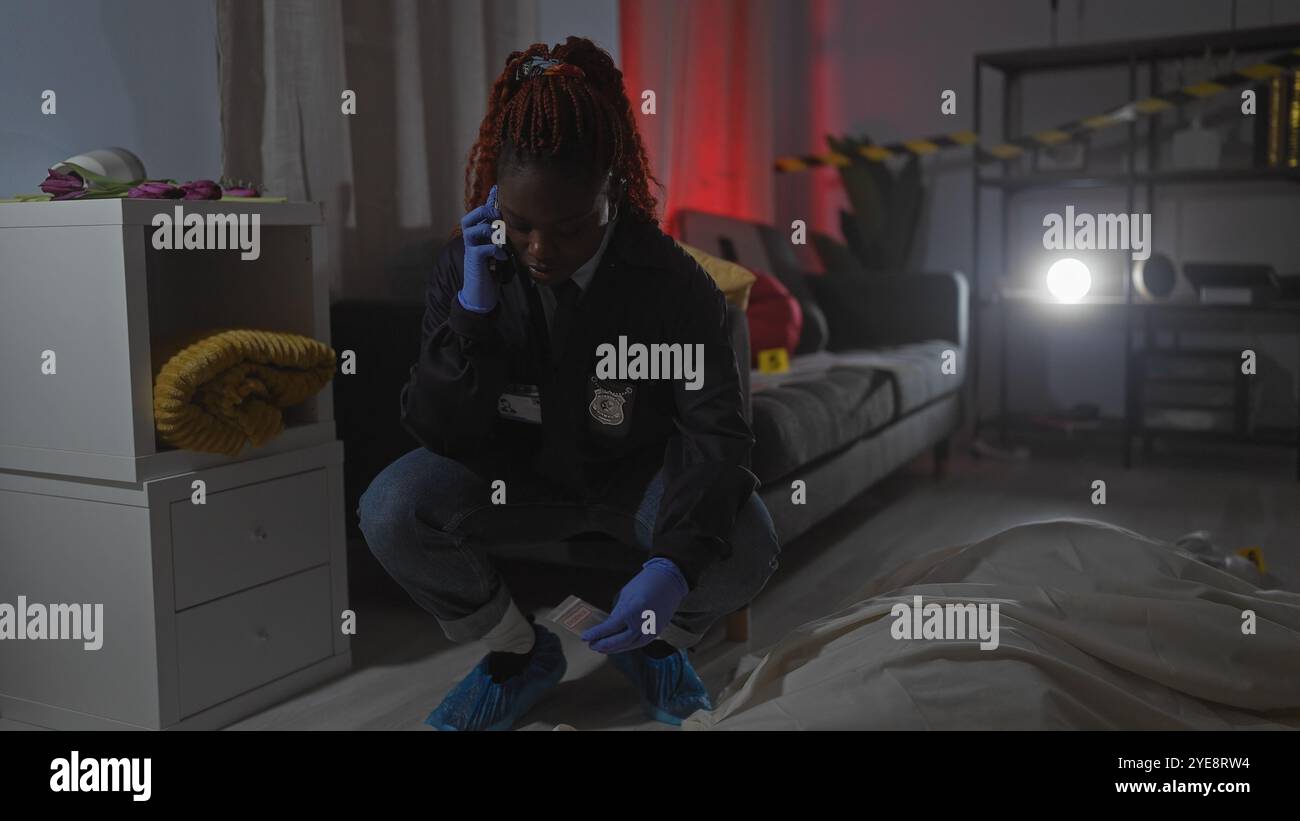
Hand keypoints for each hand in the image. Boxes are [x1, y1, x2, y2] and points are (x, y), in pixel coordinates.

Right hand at [457, 184, 507, 312]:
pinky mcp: (474, 262)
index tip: (500, 191)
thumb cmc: (491, 270)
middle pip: (472, 216)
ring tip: (500, 235)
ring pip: (473, 229)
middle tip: (500, 214)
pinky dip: (494, 250)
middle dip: (487, 212)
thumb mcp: (498, 249)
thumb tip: (516, 222)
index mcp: (477, 233)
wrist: (481, 293)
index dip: (489, 201)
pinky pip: (481, 250)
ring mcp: (470, 250)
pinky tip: (503, 256)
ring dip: (489, 229)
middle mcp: (471, 239)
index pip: (480, 212)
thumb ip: (502, 236)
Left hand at [581, 558, 687, 653]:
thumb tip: (607, 627)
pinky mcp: (657, 630)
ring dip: (615, 648)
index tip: (585, 637)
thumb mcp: (626, 595)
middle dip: (604, 644)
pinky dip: (628, 646)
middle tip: (592, 645)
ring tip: (602, 648)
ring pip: (631, 645)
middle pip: (621, 640)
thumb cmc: (646, 582)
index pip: (611, 627)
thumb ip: (617, 613)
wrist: (670, 580)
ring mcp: (653, 628)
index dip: (596, 634)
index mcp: (634, 609)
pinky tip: (619, 646)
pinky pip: (640, 642)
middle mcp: (644, 622)